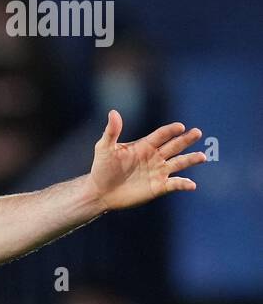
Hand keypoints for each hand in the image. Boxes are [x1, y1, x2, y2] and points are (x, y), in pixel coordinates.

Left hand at [87, 109, 206, 210]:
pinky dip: (184, 184)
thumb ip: (111, 131)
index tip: (180, 126)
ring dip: (191, 159)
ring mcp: (158, 171)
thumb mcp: (104, 148)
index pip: (161, 135)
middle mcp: (154, 157)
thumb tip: (113, 112)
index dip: (170, 131)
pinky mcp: (159, 187)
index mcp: (144, 146)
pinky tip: (191, 185)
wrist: (100, 191)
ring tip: (202, 157)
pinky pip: (175, 184)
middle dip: (186, 139)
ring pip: (179, 163)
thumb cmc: (102, 168)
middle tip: (197, 132)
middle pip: (174, 146)